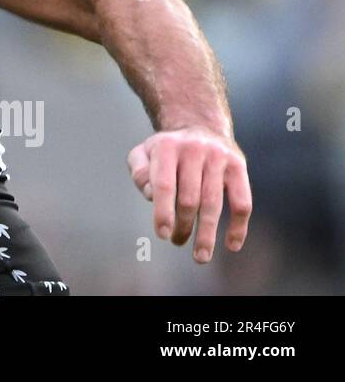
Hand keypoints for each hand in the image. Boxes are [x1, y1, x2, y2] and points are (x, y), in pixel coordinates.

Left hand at [127, 127, 251, 262]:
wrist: (199, 124)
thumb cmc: (167, 149)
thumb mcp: (144, 153)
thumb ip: (140, 173)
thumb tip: (152, 197)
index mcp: (166, 147)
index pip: (164, 185)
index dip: (163, 212)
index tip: (163, 234)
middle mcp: (194, 149)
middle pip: (189, 199)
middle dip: (184, 226)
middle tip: (177, 242)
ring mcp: (218, 157)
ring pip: (214, 203)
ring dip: (207, 234)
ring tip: (200, 256)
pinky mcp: (238, 165)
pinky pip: (242, 202)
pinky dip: (238, 226)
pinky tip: (232, 245)